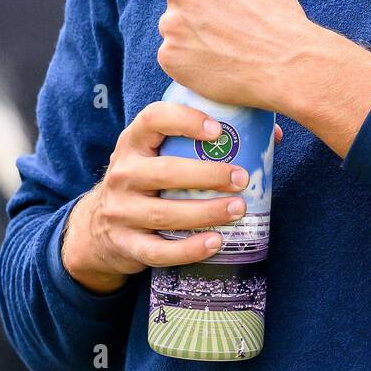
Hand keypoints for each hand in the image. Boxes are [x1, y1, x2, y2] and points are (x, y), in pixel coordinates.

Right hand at [60, 100, 282, 293]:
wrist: (97, 225)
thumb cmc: (147, 178)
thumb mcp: (159, 152)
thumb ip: (203, 139)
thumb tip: (272, 134)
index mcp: (133, 142)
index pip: (153, 119)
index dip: (186, 120)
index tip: (218, 130)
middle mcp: (122, 173)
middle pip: (165, 172)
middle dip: (208, 175)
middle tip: (242, 178)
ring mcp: (120, 212)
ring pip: (164, 213)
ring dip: (205, 212)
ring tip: (238, 209)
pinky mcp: (125, 245)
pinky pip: (158, 251)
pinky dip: (188, 249)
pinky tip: (215, 242)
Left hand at [156, 0, 316, 111]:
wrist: (285, 64)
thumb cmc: (277, 13)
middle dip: (194, 4)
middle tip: (226, 22)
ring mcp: (171, 23)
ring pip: (174, 25)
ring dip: (191, 32)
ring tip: (225, 45)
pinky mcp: (169, 55)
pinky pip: (173, 54)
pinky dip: (189, 59)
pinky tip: (217, 62)